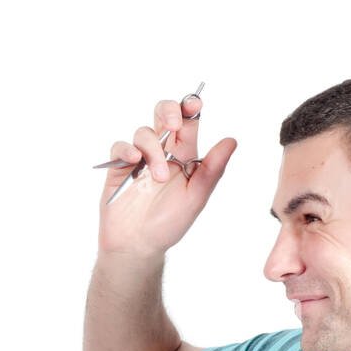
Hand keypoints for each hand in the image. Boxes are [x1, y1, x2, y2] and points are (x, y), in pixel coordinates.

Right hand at [98, 91, 236, 257]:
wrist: (138, 245)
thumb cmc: (169, 224)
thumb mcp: (196, 198)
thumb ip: (212, 169)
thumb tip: (232, 140)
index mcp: (183, 156)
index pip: (188, 123)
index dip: (191, 108)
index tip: (195, 104)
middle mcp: (161, 152)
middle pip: (163, 115)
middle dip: (168, 111)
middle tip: (174, 124)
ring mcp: (139, 159)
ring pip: (143, 132)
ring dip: (152, 150)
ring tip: (157, 177)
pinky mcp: (119, 168)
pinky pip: (119, 147)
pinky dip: (126, 149)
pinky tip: (134, 161)